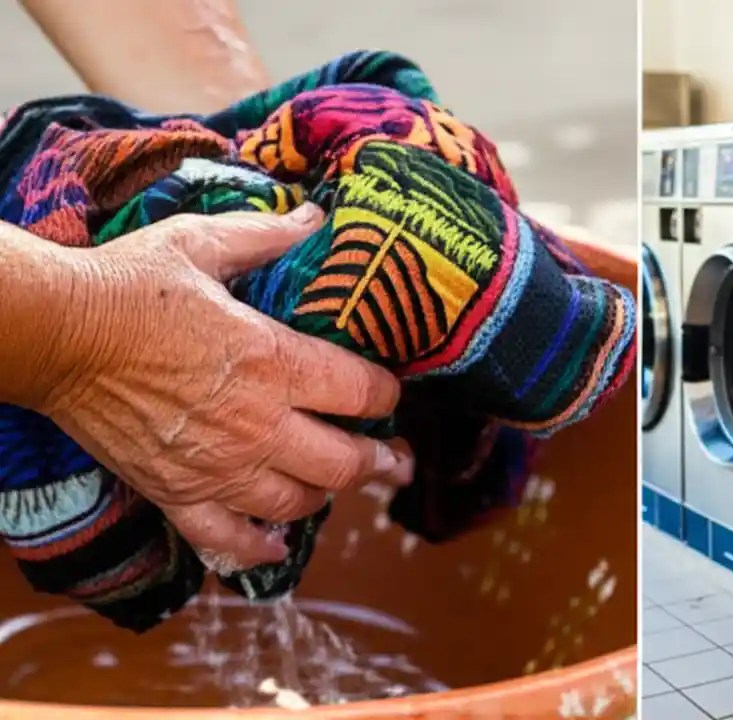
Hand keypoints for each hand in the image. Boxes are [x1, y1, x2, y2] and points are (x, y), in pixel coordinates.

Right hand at [27, 205, 412, 568]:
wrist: (54, 333)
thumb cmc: (128, 284)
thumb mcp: (201, 243)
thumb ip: (266, 236)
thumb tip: (316, 216)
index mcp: (274, 362)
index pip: (361, 392)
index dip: (387, 394)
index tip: (390, 391)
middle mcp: (257, 424)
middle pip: (345, 462)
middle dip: (380, 461)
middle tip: (395, 460)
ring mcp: (217, 466)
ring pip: (298, 502)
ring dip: (328, 495)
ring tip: (342, 483)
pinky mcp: (175, 492)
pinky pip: (227, 539)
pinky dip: (258, 548)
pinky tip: (278, 546)